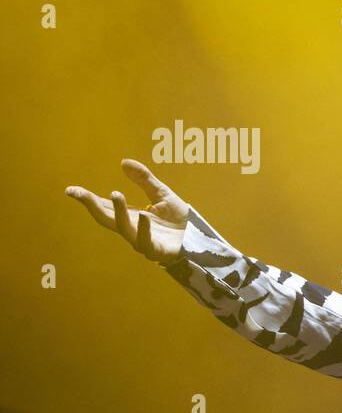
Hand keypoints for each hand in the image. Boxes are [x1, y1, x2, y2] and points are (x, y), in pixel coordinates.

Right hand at [65, 159, 190, 262]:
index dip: (87, 198)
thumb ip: (144, 179)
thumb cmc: (178, 220)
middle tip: (78, 192)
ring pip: (123, 228)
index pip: (104, 206)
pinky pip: (146, 241)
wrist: (199, 238)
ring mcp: (142, 241)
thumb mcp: (161, 194)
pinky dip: (143, 228)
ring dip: (118, 211)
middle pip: (106, 218)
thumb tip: (123, 162)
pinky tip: (143, 215)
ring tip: (116, 193)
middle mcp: (132, 229)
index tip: (70, 190)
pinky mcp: (156, 251)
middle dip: (91, 205)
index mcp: (131, 216)